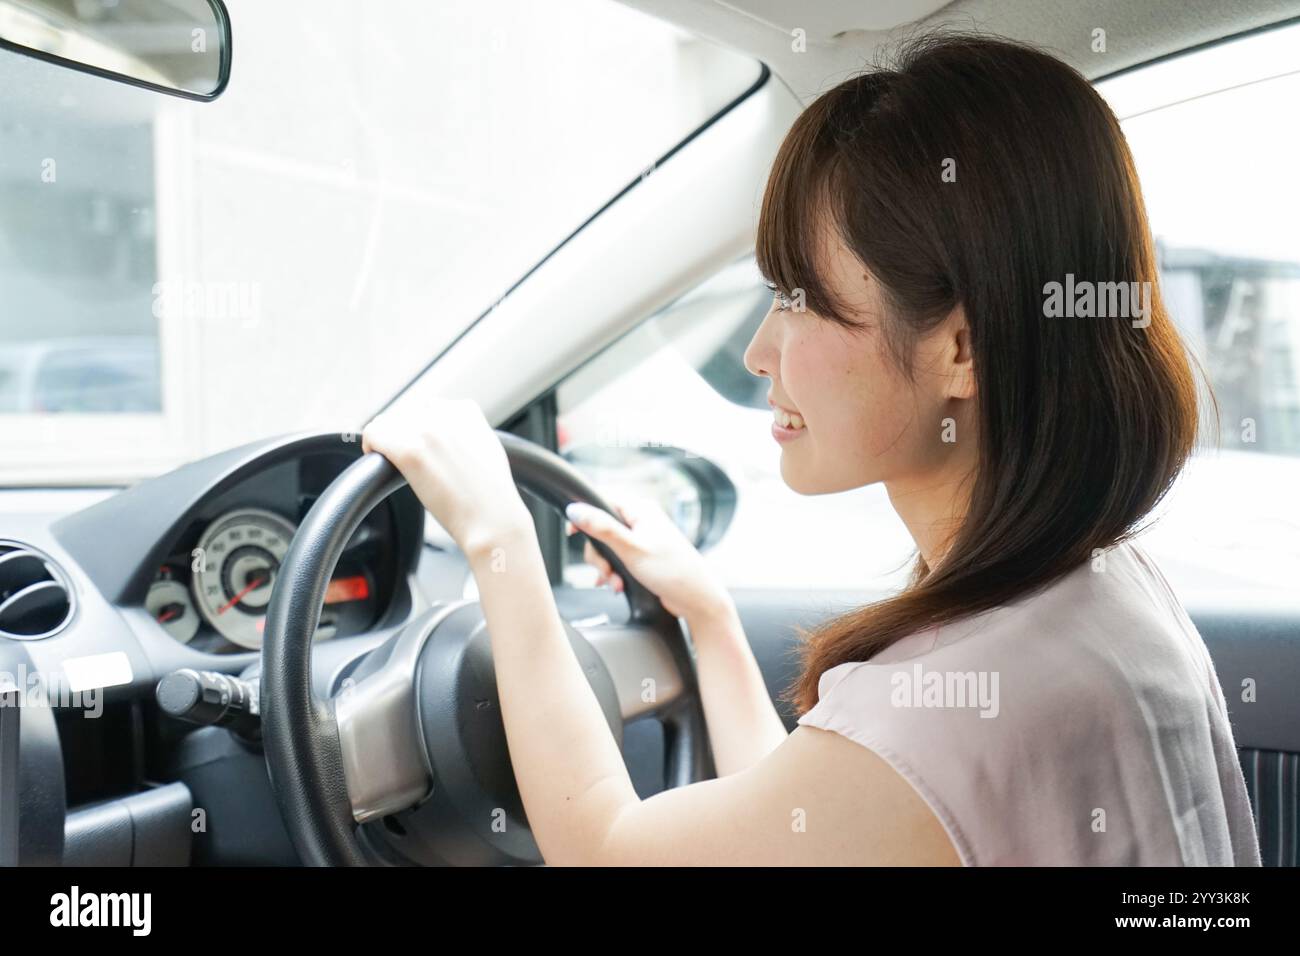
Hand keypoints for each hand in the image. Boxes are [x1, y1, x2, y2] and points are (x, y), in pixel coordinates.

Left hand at [361, 398, 531, 555]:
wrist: (494, 519)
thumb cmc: (491, 496)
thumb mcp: (487, 450)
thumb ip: (467, 434)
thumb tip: (450, 436)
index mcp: (466, 411)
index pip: (426, 407)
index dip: (417, 430)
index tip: (419, 450)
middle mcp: (446, 414)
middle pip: (404, 414)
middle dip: (401, 436)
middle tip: (407, 463)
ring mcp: (428, 430)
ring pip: (386, 423)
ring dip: (386, 441)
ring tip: (392, 463)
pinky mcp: (411, 451)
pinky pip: (373, 435)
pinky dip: (370, 446)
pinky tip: (376, 460)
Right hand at [564, 495, 734, 626]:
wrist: (698, 600)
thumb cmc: (673, 572)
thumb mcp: (631, 550)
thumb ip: (602, 529)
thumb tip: (575, 510)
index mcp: (641, 509)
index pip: (603, 498)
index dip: (584, 513)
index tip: (572, 533)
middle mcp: (642, 520)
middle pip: (601, 527)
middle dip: (599, 554)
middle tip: (606, 571)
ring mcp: (643, 538)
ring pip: (608, 547)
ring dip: (607, 568)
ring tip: (616, 584)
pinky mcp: (643, 556)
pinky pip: (619, 559)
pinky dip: (615, 573)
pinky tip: (618, 586)